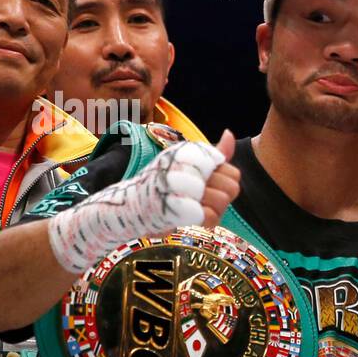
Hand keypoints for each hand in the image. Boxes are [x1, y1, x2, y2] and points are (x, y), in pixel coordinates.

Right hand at [50, 130, 239, 273]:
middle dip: (223, 200)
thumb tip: (230, 134)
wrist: (126, 209)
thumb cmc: (160, 189)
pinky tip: (191, 219)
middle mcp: (185, 165)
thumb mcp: (186, 167)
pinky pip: (209, 216)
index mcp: (188, 154)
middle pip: (232, 186)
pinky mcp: (178, 208)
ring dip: (213, 212)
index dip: (225, 184)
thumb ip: (211, 155)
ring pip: (222, 201)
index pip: (231, 170)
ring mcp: (181, 186)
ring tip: (195, 210)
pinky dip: (204, 222)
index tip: (208, 188)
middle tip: (202, 203)